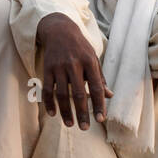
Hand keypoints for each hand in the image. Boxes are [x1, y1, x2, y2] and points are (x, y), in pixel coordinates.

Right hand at [37, 14, 110, 129]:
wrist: (59, 29)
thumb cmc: (80, 47)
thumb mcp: (93, 58)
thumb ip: (100, 78)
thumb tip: (109, 96)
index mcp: (89, 62)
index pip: (96, 87)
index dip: (99, 104)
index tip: (100, 119)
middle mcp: (74, 64)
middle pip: (79, 93)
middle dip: (82, 112)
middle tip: (84, 128)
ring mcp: (59, 67)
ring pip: (62, 94)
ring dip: (66, 111)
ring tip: (70, 124)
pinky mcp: (47, 68)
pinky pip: (48, 89)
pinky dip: (50, 102)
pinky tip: (53, 114)